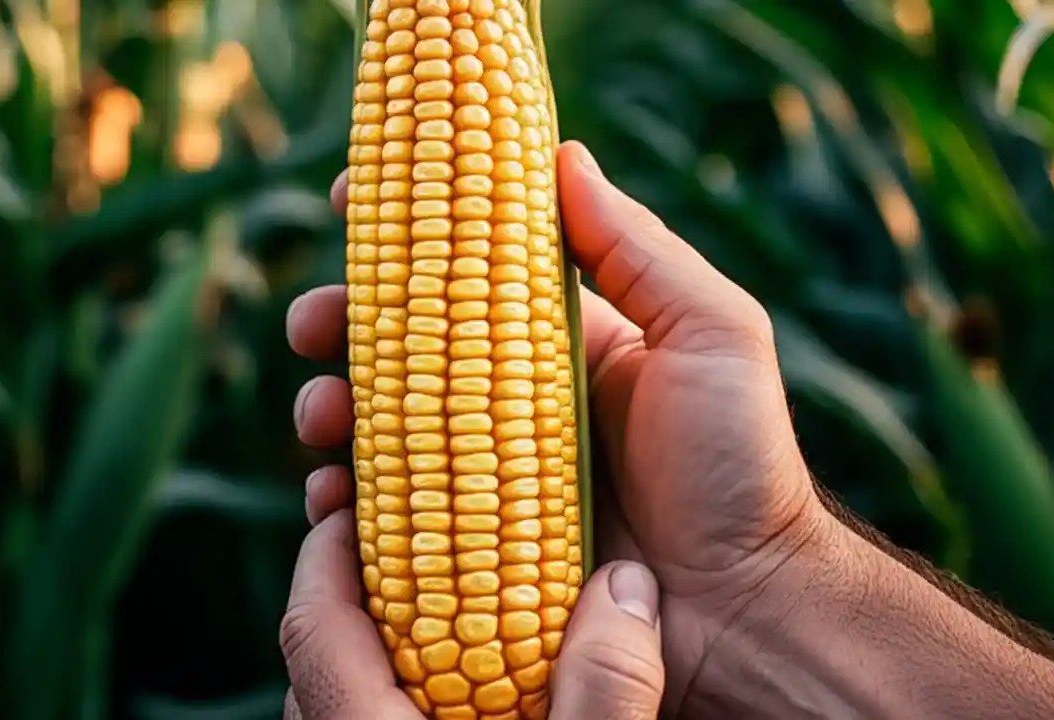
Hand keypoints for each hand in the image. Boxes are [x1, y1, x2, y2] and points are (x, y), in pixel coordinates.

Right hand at [285, 141, 828, 716]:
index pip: (468, 267)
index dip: (405, 229)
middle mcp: (512, 399)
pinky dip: (347, 502)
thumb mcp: (710, 334)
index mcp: (560, 342)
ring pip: (380, 425)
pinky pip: (388, 516)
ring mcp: (486, 473)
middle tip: (312, 323)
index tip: (346, 198)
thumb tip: (562, 154)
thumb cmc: (739, 464)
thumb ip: (638, 249)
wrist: (742, 606)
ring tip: (322, 416)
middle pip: (402, 343)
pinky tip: (333, 498)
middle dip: (341, 322)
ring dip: (330, 406)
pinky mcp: (469, 546)